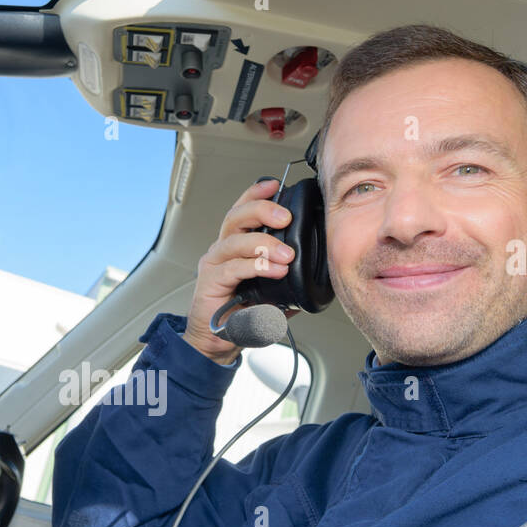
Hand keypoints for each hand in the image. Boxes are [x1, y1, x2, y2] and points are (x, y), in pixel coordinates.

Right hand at [184, 178, 294, 363]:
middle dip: (262, 210)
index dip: (257, 194)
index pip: (243, 211)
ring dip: (263, 243)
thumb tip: (316, 271)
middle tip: (285, 217)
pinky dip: (256, 267)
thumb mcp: (273, 291)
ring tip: (286, 254)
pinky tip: (273, 270)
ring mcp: (214, 265)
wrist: (218, 343)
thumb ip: (288, 277)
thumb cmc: (241, 316)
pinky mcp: (210, 283)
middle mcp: (222, 251)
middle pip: (236, 217)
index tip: (275, 184)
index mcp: (236, 247)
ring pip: (234, 240)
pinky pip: (233, 268)